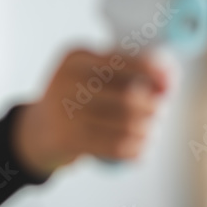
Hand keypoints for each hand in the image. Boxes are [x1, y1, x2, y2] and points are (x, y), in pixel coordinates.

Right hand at [10, 47, 172, 178]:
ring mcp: (65, 111)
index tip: (169, 83)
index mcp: (75, 57)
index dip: (153, 72)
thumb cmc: (74, 99)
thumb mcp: (88, 74)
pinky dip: (137, 149)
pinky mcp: (68, 139)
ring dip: (148, 130)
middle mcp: (66, 81)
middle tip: (160, 112)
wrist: (36, 130)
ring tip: (151, 130)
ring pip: (126, 124)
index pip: (123, 60)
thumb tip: (169, 78)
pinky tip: (142, 147)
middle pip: (129, 96)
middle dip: (154, 106)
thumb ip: (124, 71)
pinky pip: (116, 146)